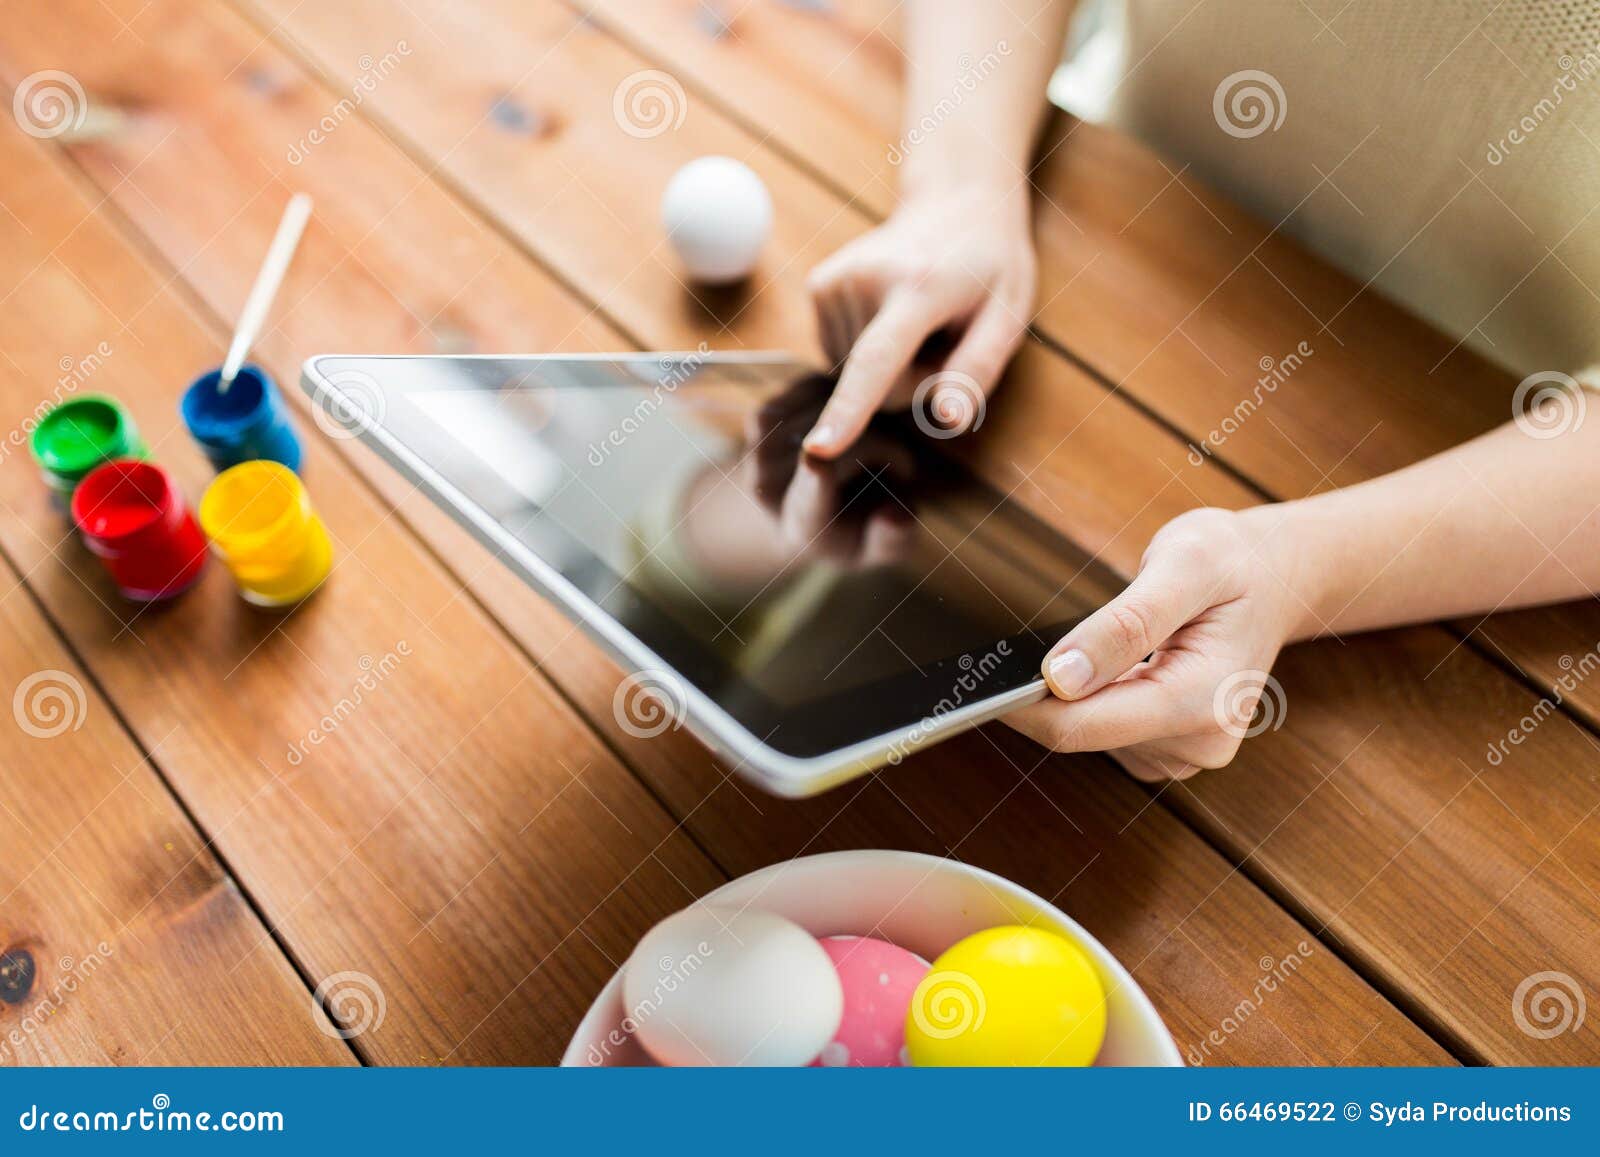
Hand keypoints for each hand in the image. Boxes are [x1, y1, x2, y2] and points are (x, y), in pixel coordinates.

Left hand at [742, 378, 918, 568]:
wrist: (790, 511)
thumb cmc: (849, 532)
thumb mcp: (875, 549)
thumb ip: (892, 540)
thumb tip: (898, 516)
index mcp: (801, 527)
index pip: (808, 500)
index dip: (814, 480)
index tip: (817, 462)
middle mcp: (770, 490)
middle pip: (840, 445)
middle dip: (888, 447)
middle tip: (903, 470)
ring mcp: (759, 451)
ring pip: (832, 409)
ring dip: (868, 420)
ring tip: (871, 450)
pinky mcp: (762, 416)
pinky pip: (818, 389)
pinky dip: (841, 398)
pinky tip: (844, 425)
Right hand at [802, 185, 1036, 456]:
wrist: (956, 202)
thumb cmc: (989, 266)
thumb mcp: (1008, 315)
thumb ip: (976, 370)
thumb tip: (945, 420)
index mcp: (919, 287)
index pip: (877, 359)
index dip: (850, 410)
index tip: (818, 448)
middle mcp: (865, 280)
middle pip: (878, 384)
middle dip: (913, 379)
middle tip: (943, 335)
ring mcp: (834, 280)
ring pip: (855, 374)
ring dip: (891, 364)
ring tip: (918, 320)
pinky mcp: (818, 286)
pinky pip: (842, 355)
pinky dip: (869, 349)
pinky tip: (892, 314)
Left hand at [1004, 508, 1307, 780]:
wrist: (1280, 574)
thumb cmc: (1235, 561)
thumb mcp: (1182, 567)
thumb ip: (1122, 625)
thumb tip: (1059, 677)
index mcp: (1202, 702)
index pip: (1082, 728)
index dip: (1023, 709)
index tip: (982, 684)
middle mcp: (1200, 742)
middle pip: (1084, 733)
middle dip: (1056, 691)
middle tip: (1058, 632)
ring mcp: (1190, 751)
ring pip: (1093, 733)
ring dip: (1085, 691)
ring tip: (1117, 639)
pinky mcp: (1175, 747)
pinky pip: (1109, 731)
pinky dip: (1100, 698)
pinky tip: (1124, 664)